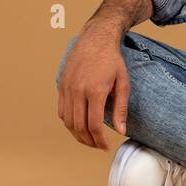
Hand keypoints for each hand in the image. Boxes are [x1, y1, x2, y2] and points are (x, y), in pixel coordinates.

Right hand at [57, 27, 128, 150]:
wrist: (95, 39)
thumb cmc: (112, 60)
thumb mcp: (123, 82)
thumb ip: (121, 108)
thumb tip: (121, 131)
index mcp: (95, 91)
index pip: (94, 125)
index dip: (100, 140)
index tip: (106, 146)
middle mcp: (77, 91)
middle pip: (79, 127)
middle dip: (89, 141)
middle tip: (99, 146)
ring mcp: (67, 89)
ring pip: (68, 121)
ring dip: (78, 135)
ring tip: (89, 140)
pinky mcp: (61, 86)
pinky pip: (62, 111)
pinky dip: (69, 123)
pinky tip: (79, 126)